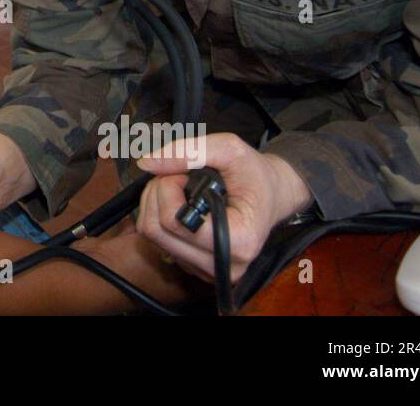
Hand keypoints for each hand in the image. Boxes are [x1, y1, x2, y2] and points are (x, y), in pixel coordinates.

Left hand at [135, 132, 313, 282]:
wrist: (272, 195)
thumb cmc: (255, 174)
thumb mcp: (231, 150)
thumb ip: (189, 152)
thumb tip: (147, 162)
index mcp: (239, 241)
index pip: (176, 222)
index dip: (169, 189)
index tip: (185, 174)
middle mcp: (222, 265)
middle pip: (157, 231)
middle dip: (158, 193)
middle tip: (177, 176)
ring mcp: (205, 269)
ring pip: (152, 236)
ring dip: (153, 203)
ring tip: (177, 188)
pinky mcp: (192, 267)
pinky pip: (156, 242)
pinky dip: (157, 216)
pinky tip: (177, 204)